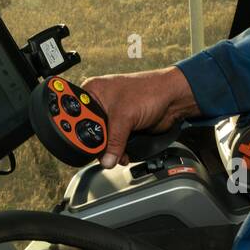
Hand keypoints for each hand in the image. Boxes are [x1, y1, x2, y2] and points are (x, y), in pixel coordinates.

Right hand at [81, 67, 198, 167]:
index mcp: (93, 92)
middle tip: (102, 152)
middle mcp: (100, 103)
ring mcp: (112, 116)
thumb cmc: (149, 91)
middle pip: (90, 130)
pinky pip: (114, 143)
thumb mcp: (124, 116)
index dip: (76, 129)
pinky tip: (123, 154)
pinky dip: (118, 151)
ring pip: (102, 140)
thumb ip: (113, 141)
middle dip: (98, 144)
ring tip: (116, 155)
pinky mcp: (123, 127)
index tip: (79, 143)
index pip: (77, 114)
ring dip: (109, 150)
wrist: (173, 98)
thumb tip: (106, 159)